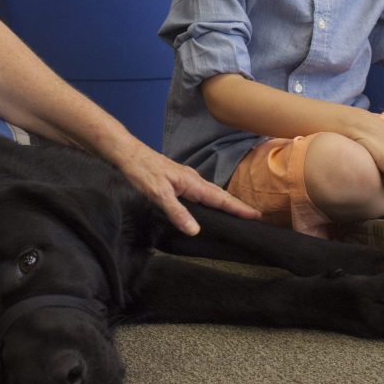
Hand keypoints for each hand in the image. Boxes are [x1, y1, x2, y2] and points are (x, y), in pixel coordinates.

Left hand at [113, 142, 260, 234]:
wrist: (128, 153)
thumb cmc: (142, 171)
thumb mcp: (158, 194)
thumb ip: (177, 212)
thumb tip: (195, 230)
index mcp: (192, 183)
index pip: (220, 199)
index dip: (238, 208)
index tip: (256, 216)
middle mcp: (193, 179)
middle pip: (220, 195)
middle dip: (237, 206)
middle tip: (253, 217)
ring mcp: (186, 179)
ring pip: (211, 193)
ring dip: (225, 203)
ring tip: (237, 213)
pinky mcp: (179, 180)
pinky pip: (201, 192)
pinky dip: (212, 199)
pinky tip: (208, 205)